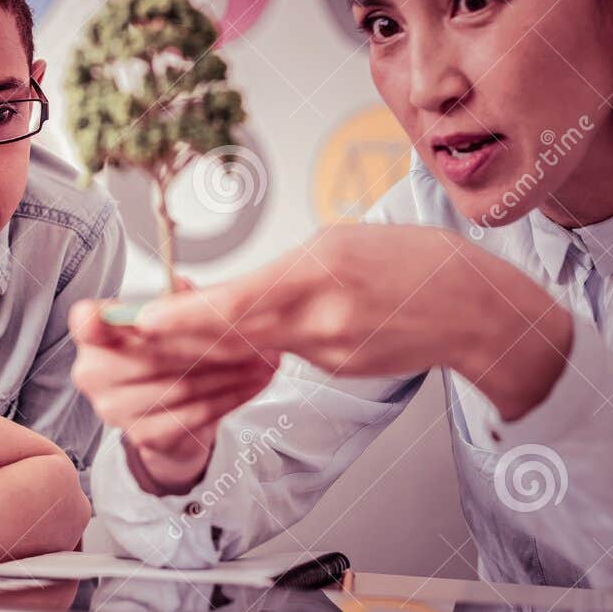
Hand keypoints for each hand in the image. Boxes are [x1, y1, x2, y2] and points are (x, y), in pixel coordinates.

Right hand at [69, 284, 278, 494]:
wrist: (173, 417)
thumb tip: (184, 286)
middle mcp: (93, 374)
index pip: (86, 321)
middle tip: (255, 336)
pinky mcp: (141, 436)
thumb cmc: (169, 359)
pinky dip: (230, 398)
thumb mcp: (173, 322)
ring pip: (180, 386)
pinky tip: (252, 385)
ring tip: (265, 359)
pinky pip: (193, 414)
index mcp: (93, 337)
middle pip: (153, 355)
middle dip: (211, 345)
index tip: (132, 316)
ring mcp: (113, 409)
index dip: (101, 317)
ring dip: (230, 373)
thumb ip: (176, 301)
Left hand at [129, 223, 572, 419]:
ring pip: (256, 346)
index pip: (240, 298)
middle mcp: (322, 315)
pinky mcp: (338, 368)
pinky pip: (289, 353)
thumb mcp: (342, 244)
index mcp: (321, 270)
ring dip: (217, 342)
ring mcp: (330, 348)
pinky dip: (270, 344)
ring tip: (181, 333)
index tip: (145, 320)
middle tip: (137, 335)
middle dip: (183, 336)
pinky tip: (276, 331)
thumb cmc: (413, 262)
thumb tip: (240, 290)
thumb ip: (287, 271)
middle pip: (236, 333)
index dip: (188, 315)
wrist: (475, 310)